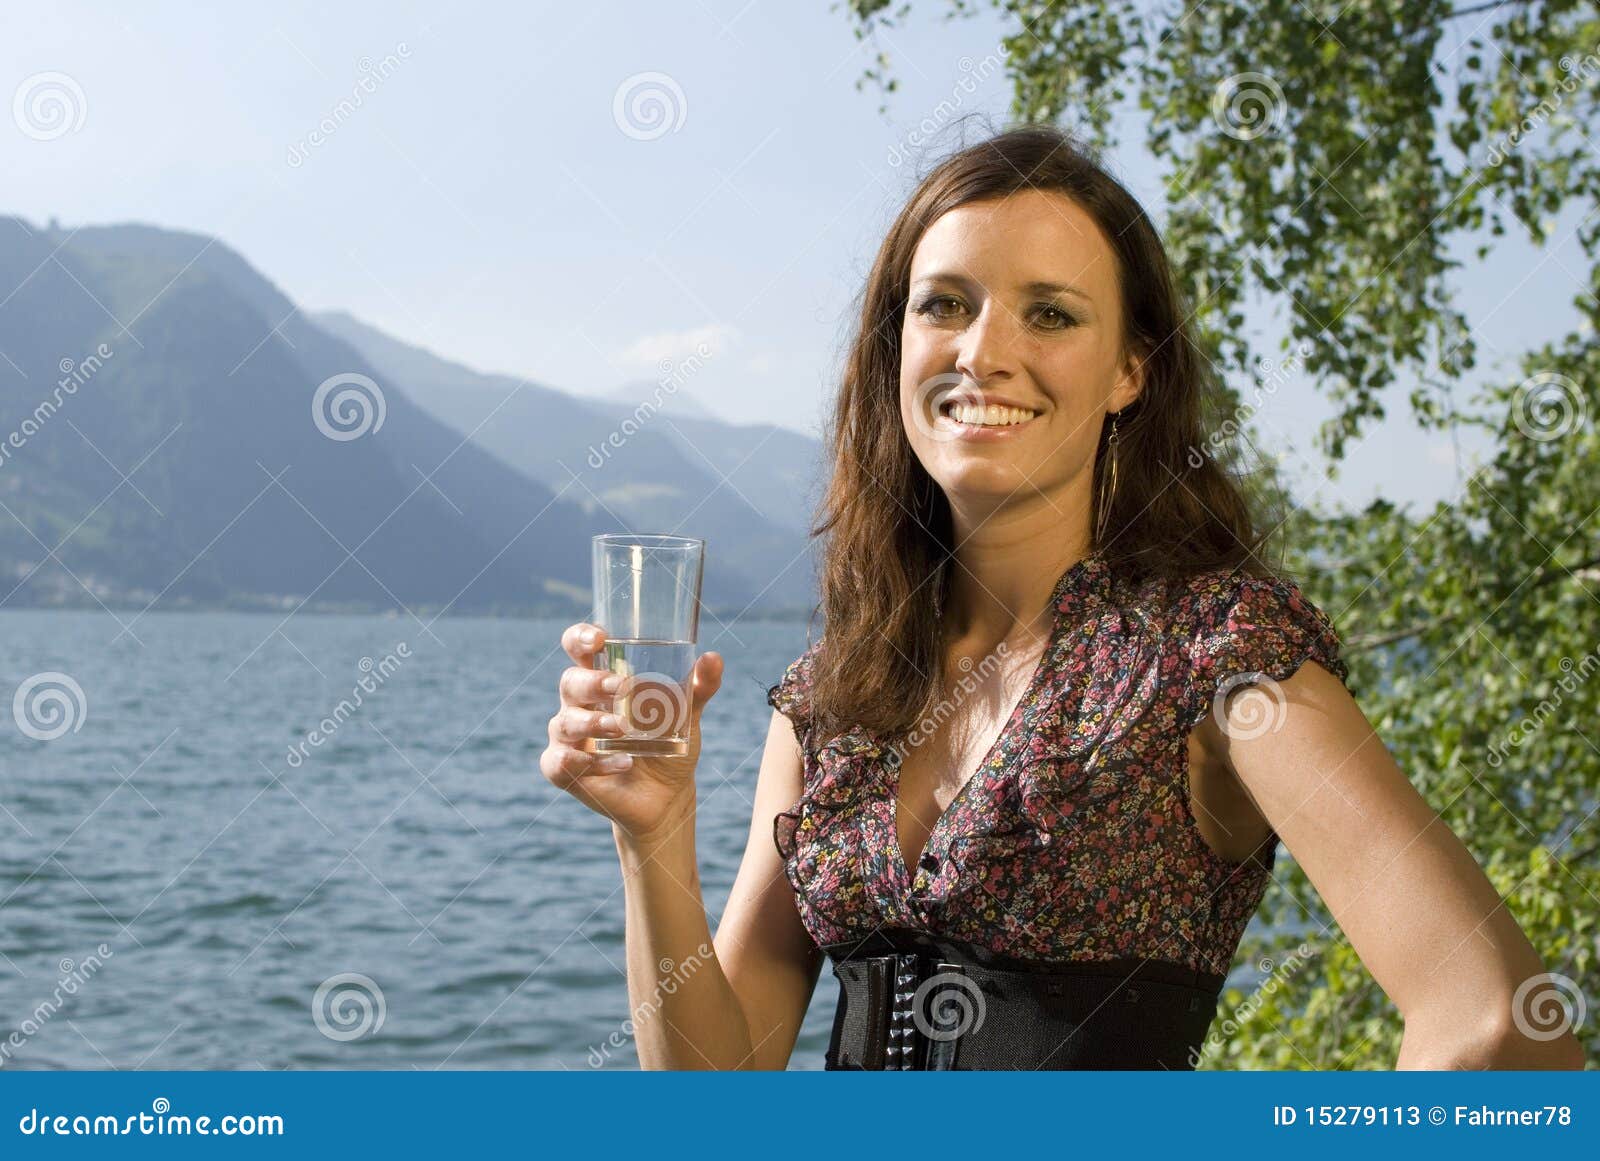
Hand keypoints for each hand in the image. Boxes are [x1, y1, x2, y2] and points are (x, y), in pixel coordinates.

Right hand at [540, 621, 722, 843]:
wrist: (667, 796)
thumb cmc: (669, 743)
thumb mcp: (687, 714)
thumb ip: (700, 686)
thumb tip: (713, 658)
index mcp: (602, 681)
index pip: (579, 649)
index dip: (581, 638)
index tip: (600, 638)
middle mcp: (579, 705)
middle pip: (571, 682)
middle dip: (593, 683)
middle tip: (621, 687)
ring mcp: (569, 738)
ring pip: (564, 722)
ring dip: (592, 723)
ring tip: (623, 730)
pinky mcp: (566, 771)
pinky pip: (563, 762)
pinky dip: (591, 763)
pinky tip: (623, 763)